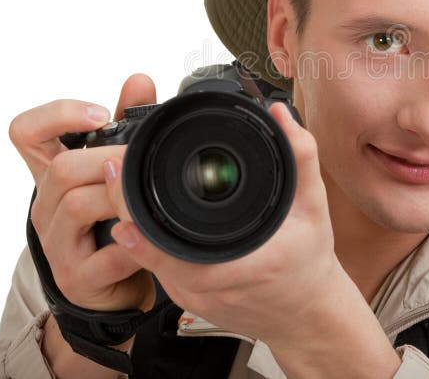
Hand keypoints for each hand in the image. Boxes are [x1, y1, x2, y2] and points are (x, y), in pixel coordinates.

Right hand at [9, 74, 157, 312]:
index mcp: (53, 172)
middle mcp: (47, 205)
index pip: (25, 132)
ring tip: (146, 197)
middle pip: (61, 169)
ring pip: (78, 205)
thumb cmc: (109, 219)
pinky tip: (148, 238)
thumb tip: (140, 81)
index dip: (57, 115)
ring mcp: (57, 242)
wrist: (111, 286)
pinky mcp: (76, 276)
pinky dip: (132, 244)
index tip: (99, 114)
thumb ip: (126, 126)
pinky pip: (103, 255)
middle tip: (142, 161)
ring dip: (120, 197)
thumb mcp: (114, 169)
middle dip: (108, 160)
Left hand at [103, 101, 348, 344]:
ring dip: (134, 224)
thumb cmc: (310, 261)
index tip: (122, 189)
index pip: (175, 250)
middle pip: (151, 251)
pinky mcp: (189, 300)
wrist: (307, 314)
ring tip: (123, 185)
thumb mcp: (314, 204)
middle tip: (115, 170)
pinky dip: (148, 241)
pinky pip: (159, 269)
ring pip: (148, 261)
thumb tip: (280, 115)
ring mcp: (196, 298)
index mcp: (242, 264)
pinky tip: (145, 215)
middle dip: (127, 208)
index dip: (141, 225)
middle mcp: (211, 288)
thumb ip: (300, 157)